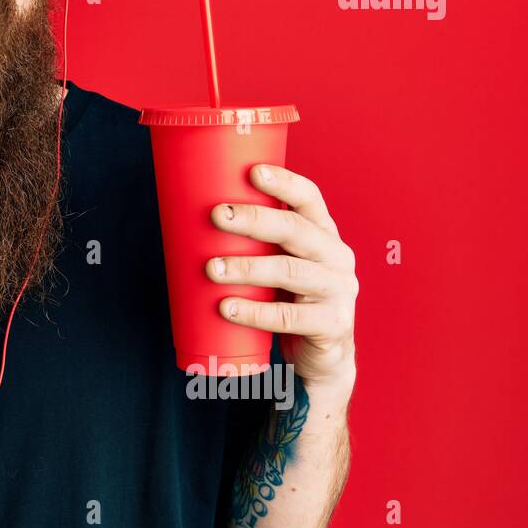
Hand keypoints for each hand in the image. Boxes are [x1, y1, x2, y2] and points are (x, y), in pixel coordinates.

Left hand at [206, 164, 357, 391]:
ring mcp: (338, 290)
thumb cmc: (290, 300)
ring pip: (289, 271)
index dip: (284, 183)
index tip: (253, 172)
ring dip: (246, 268)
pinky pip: (288, 317)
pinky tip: (227, 308)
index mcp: (324, 234)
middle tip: (218, 215)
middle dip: (255, 220)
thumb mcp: (280, 264)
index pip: (310, 198)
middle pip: (296, 230)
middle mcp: (336, 256)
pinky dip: (254, 312)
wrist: (322, 356)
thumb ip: (255, 244)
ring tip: (211, 269)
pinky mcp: (331, 324)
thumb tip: (189, 219)